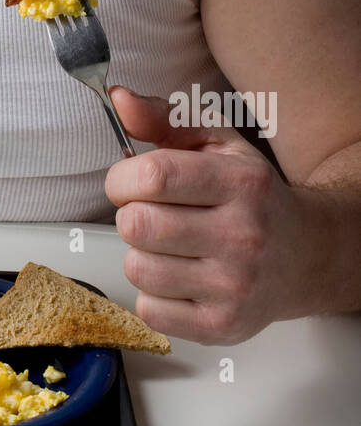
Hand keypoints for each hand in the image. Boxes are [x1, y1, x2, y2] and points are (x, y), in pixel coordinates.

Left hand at [104, 86, 307, 344]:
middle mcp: (242, 236)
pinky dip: (153, 293)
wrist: (305, 255)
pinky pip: (148, 309)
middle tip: (153, 213)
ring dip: (141, 254)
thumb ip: (164, 118)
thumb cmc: (250, 194)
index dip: (122, 177)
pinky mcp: (222, 326)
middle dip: (132, 214)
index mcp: (241, 183)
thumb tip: (119, 99)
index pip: (153, 176)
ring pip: (138, 268)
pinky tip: (180, 276)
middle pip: (137, 225)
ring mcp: (234, 287)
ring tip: (170, 246)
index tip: (128, 181)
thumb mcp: (217, 143)